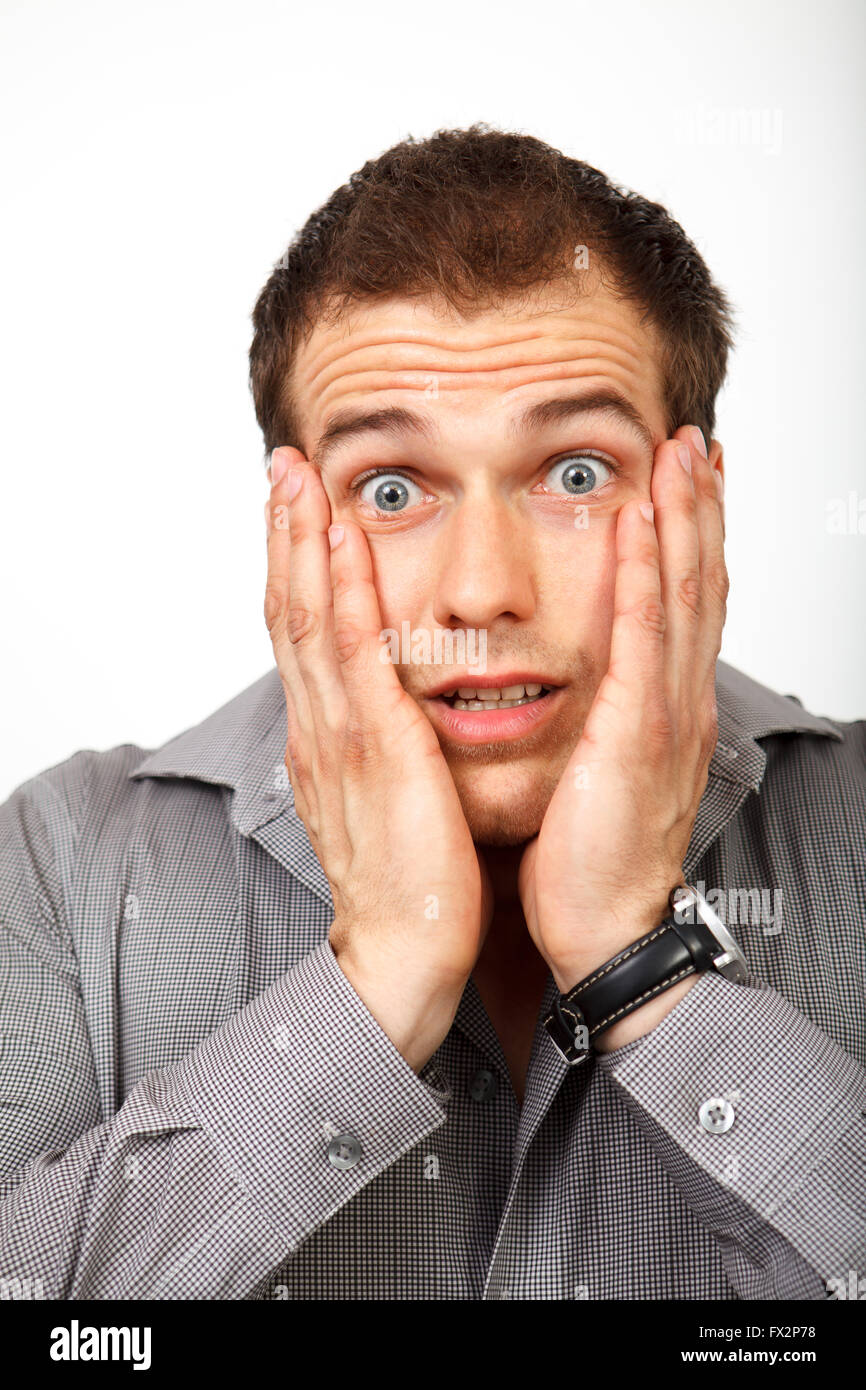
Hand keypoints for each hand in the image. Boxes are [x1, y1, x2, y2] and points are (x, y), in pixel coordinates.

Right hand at [265, 448, 493, 1070]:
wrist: (405, 952)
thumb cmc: (408, 881)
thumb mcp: (385, 799)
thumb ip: (377, 749)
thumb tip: (382, 718)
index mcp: (327, 735)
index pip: (302, 633)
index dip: (294, 565)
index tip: (298, 506)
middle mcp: (321, 725)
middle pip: (290, 609)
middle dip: (284, 532)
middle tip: (284, 464)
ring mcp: (339, 734)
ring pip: (308, 618)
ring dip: (300, 539)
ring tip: (296, 476)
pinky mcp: (375, 748)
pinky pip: (353, 655)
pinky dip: (341, 592)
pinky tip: (341, 541)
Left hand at [518, 426, 726, 1046]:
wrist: (603, 932)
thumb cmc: (589, 859)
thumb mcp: (600, 774)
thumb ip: (602, 722)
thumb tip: (586, 691)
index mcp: (662, 710)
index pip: (683, 606)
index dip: (688, 540)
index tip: (683, 482)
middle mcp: (676, 701)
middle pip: (698, 583)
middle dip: (698, 508)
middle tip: (696, 441)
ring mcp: (665, 714)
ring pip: (684, 595)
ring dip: (684, 518)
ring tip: (682, 452)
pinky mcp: (637, 733)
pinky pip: (644, 638)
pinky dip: (647, 574)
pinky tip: (642, 523)